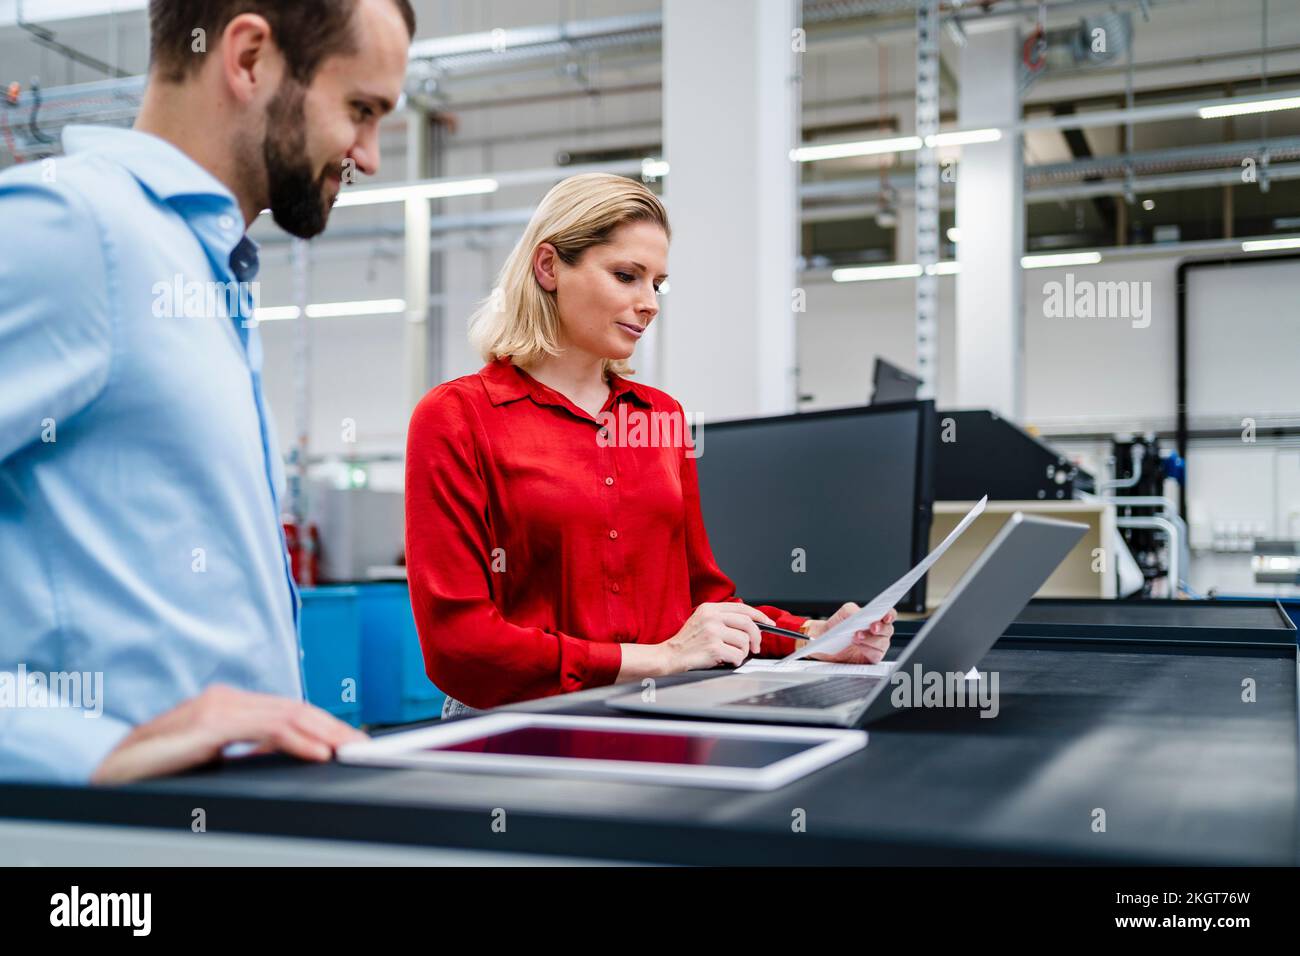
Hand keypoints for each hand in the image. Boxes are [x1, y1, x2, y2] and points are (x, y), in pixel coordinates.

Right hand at [91, 685, 367, 784]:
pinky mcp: (208, 725)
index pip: (290, 712)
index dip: (327, 725)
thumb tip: (291, 754)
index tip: (354, 743)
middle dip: (336, 728)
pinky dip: (299, 740)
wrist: (101, 775)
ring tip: (353, 750)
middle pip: (297, 710)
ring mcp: (216, 708)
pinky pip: (266, 730)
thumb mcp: (212, 760)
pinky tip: (319, 752)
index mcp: (227, 706)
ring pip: (288, 715)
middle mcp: (225, 700)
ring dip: (327, 732)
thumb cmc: (152, 771)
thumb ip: (248, 752)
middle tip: (367, 747)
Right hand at [661, 602, 774, 672]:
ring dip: (743, 652)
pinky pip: (737, 655)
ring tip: (732, 654)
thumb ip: (723, 619)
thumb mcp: (702, 620)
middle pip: (748, 623)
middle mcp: (712, 617)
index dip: (759, 616)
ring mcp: (712, 632)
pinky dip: (736, 661)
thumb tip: (751, 624)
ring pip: (744, 641)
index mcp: (710, 608)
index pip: (742, 608)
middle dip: (757, 637)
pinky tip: (726, 660)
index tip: (768, 623)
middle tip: (756, 647)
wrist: (671, 655)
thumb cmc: (688, 641)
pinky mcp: (714, 648)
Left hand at [803, 603, 895, 664]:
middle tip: (872, 627)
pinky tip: (859, 646)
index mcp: (875, 618)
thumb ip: (852, 610)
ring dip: (871, 639)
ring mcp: (876, 645)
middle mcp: (878, 632)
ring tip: (856, 637)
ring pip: (883, 642)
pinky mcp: (871, 658)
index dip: (890, 615)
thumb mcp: (842, 614)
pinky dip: (868, 650)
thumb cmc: (837, 626)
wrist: (824, 641)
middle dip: (881, 628)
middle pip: (888, 629)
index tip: (886, 616)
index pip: (889, 615)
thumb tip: (860, 613)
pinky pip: (876, 655)